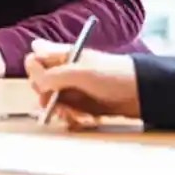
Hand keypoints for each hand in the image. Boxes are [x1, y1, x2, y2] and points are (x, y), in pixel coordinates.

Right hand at [24, 40, 139, 123]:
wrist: (143, 94)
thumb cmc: (114, 75)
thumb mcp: (81, 73)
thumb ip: (52, 74)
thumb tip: (30, 71)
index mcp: (63, 55)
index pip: (35, 60)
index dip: (35, 73)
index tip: (44, 84)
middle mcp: (65, 71)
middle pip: (40, 85)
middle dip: (48, 98)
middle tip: (59, 104)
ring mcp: (74, 88)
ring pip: (53, 102)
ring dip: (62, 111)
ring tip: (77, 115)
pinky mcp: (83, 105)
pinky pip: (67, 114)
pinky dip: (73, 119)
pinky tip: (85, 119)